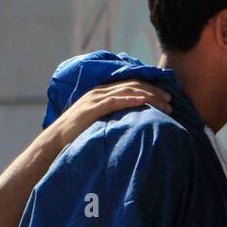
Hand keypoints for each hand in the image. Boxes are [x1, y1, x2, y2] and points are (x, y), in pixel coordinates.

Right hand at [46, 79, 172, 148]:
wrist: (55, 141)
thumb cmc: (76, 136)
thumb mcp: (98, 123)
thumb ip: (112, 118)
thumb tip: (131, 124)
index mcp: (103, 93)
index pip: (132, 85)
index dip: (151, 88)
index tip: (167, 98)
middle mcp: (100, 91)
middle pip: (134, 85)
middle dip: (155, 92)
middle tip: (171, 101)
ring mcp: (96, 98)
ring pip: (129, 91)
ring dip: (149, 96)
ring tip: (165, 104)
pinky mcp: (92, 108)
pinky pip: (116, 100)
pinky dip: (132, 100)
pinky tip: (145, 102)